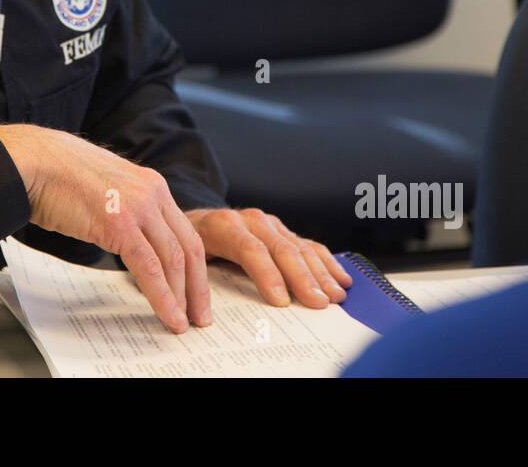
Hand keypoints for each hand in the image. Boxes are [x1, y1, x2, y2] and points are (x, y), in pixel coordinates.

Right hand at [0, 123, 210, 333]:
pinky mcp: (119, 223)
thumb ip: (126, 209)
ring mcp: (138, 206)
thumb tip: (132, 240)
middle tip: (200, 317)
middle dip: (198, 287)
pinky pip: (149, 267)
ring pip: (173, 260)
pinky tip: (167, 315)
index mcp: (151, 185)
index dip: (195, 268)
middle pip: (189, 247)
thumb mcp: (107, 189)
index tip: (196, 293)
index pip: (185, 232)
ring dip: (183, 297)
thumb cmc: (59, 176)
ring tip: (184, 323)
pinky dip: (162, 296)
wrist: (34, 162)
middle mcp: (152, 193)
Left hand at [186, 207, 352, 307]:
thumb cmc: (190, 246)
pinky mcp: (282, 230)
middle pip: (281, 249)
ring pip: (300, 247)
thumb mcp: (185, 257)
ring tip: (335, 296)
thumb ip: (196, 277)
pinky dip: (327, 262)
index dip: (267, 275)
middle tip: (318, 303)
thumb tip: (202, 308)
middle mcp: (250, 220)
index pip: (250, 249)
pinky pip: (309, 245)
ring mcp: (269, 224)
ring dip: (320, 274)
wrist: (194, 219)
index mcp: (223, 225)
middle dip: (302, 278)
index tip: (282, 302)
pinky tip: (342, 278)